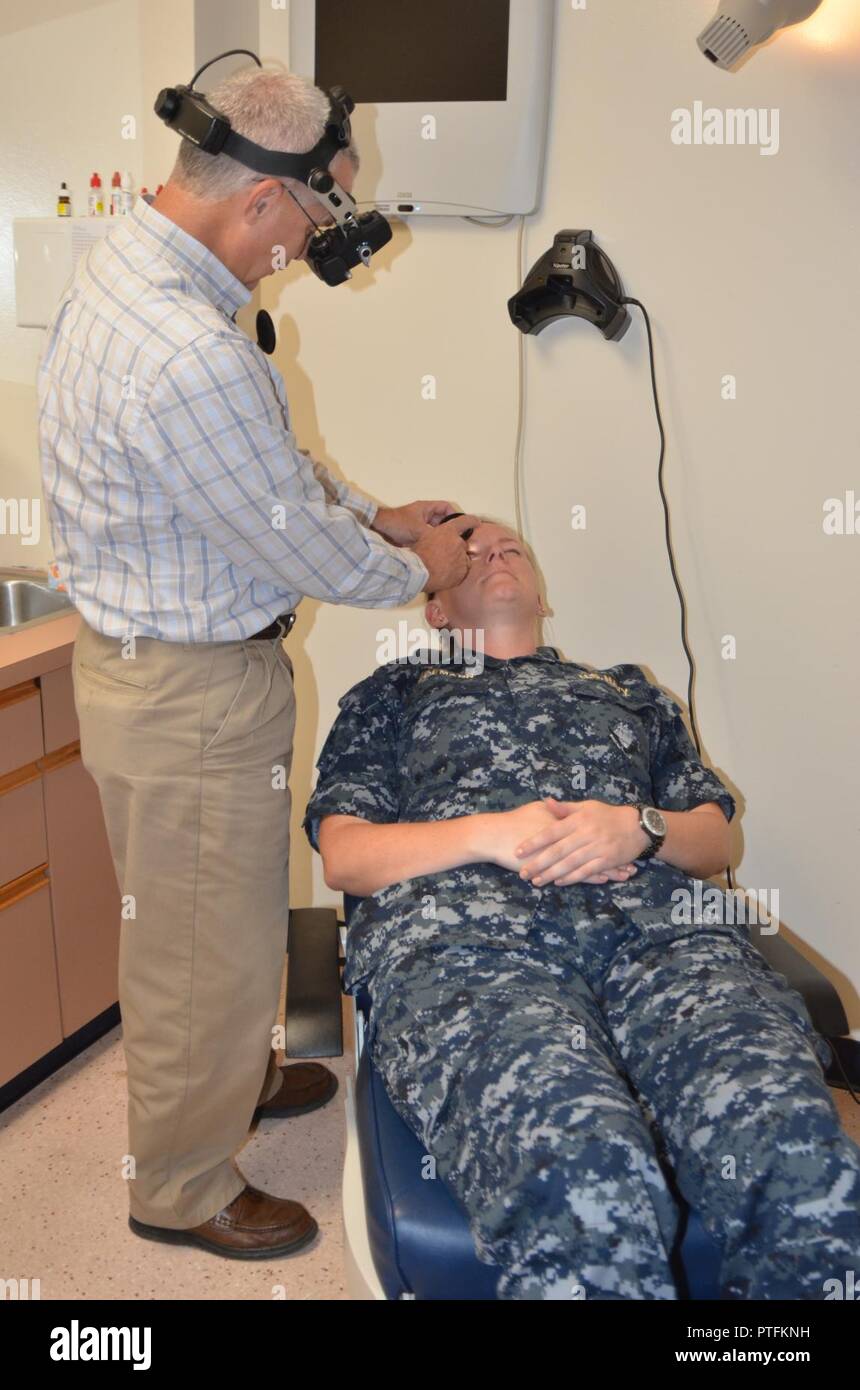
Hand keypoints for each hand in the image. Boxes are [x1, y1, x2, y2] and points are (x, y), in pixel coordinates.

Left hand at [372, 501, 456, 545]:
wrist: (378, 530)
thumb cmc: (396, 524)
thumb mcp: (419, 530)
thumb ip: (434, 536)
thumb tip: (447, 542)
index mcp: (425, 508)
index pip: (445, 507)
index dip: (455, 515)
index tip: (461, 525)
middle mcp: (423, 515)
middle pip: (442, 521)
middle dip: (449, 529)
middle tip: (457, 539)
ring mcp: (417, 525)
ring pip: (434, 531)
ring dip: (440, 538)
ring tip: (448, 546)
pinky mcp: (412, 535)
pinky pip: (426, 538)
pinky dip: (431, 544)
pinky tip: (436, 552)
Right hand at [412, 513, 481, 592]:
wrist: (419, 572)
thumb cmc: (418, 556)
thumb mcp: (425, 537)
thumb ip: (437, 536)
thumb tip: (439, 541)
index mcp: (448, 531)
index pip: (466, 521)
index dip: (472, 521)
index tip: (476, 522)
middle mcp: (458, 542)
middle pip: (462, 545)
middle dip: (455, 550)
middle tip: (442, 556)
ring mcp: (462, 557)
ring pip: (463, 559)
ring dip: (455, 562)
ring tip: (441, 567)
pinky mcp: (463, 571)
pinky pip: (462, 572)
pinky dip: (456, 573)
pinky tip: (444, 574)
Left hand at [514, 799, 647, 886]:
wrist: (638, 826)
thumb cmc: (608, 815)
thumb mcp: (586, 807)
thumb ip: (565, 808)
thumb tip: (545, 801)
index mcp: (578, 819)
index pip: (551, 831)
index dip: (534, 842)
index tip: (518, 851)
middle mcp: (586, 833)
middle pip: (558, 851)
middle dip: (539, 863)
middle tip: (523, 873)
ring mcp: (597, 848)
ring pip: (570, 863)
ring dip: (552, 873)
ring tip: (536, 881)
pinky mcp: (607, 860)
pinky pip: (586, 871)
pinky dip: (572, 877)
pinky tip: (559, 882)